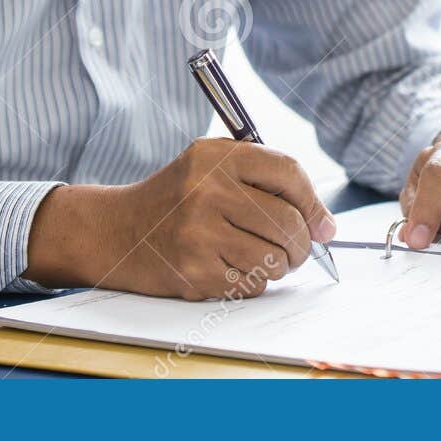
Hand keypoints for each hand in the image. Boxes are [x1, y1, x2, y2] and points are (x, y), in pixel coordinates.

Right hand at [23, 138, 336, 299]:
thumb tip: (324, 224)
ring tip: (262, 257)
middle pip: (287, 221)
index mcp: (215, 156)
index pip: (287, 172)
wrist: (116, 231)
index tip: (323, 225)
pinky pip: (251, 284)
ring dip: (279, 266)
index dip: (314, 202)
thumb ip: (263, 180)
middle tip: (297, 249)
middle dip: (301, 243)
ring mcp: (199, 233)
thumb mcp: (210, 166)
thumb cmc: (175, 198)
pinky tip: (231, 268)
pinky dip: (252, 282)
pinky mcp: (194, 271)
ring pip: (274, 258)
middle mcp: (207, 190)